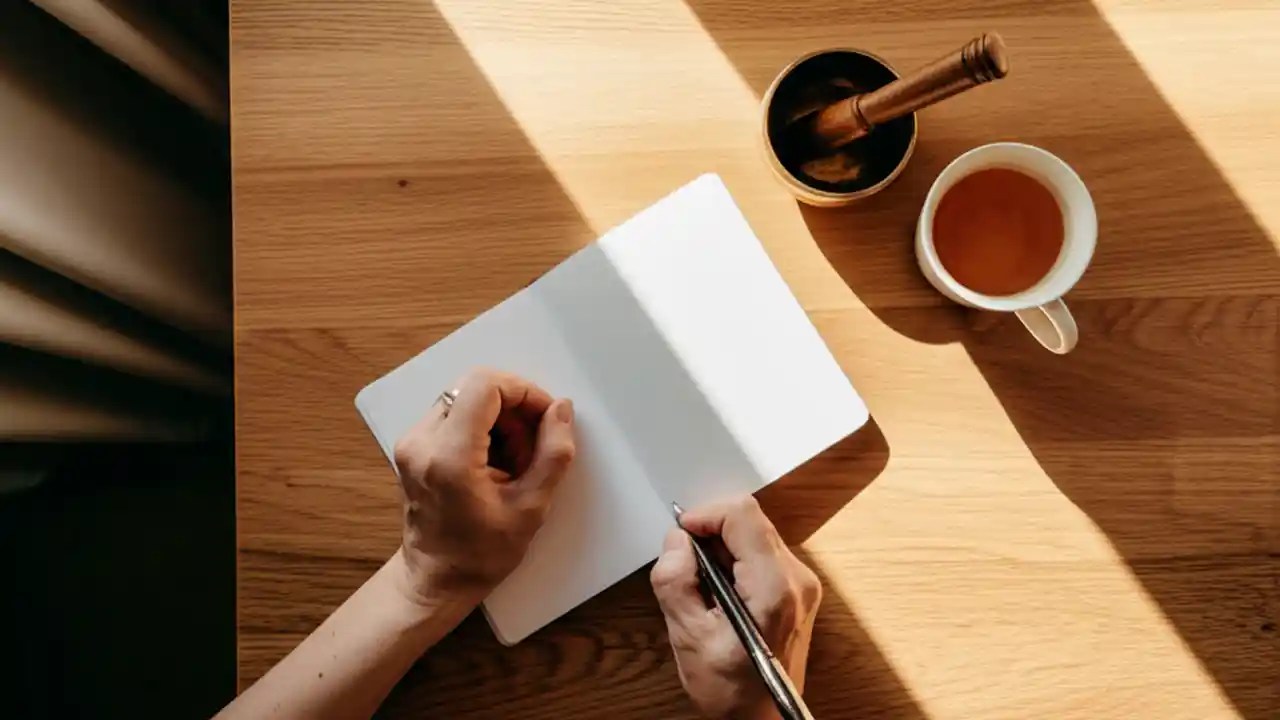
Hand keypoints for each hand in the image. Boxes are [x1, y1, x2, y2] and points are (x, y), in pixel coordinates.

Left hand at [392, 368, 575, 604]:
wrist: (435, 580)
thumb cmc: (479, 554)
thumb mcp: (531, 507)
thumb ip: (553, 453)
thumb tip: (561, 411)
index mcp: (449, 457)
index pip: (485, 386)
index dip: (524, 392)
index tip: (545, 416)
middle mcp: (422, 443)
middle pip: (476, 389)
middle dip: (515, 410)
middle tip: (532, 449)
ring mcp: (412, 443)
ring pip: (467, 399)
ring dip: (500, 420)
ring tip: (514, 463)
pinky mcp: (413, 446)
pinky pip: (454, 415)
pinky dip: (482, 428)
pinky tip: (495, 463)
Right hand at [651, 496, 821, 719]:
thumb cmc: (733, 692)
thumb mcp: (689, 639)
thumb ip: (676, 583)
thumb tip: (675, 542)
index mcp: (773, 588)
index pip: (742, 514)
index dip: (705, 515)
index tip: (681, 536)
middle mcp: (797, 579)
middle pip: (749, 521)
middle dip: (711, 534)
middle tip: (687, 568)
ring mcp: (802, 584)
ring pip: (755, 535)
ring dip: (722, 550)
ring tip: (704, 589)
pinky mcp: (798, 590)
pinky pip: (762, 554)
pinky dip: (735, 562)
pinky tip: (721, 594)